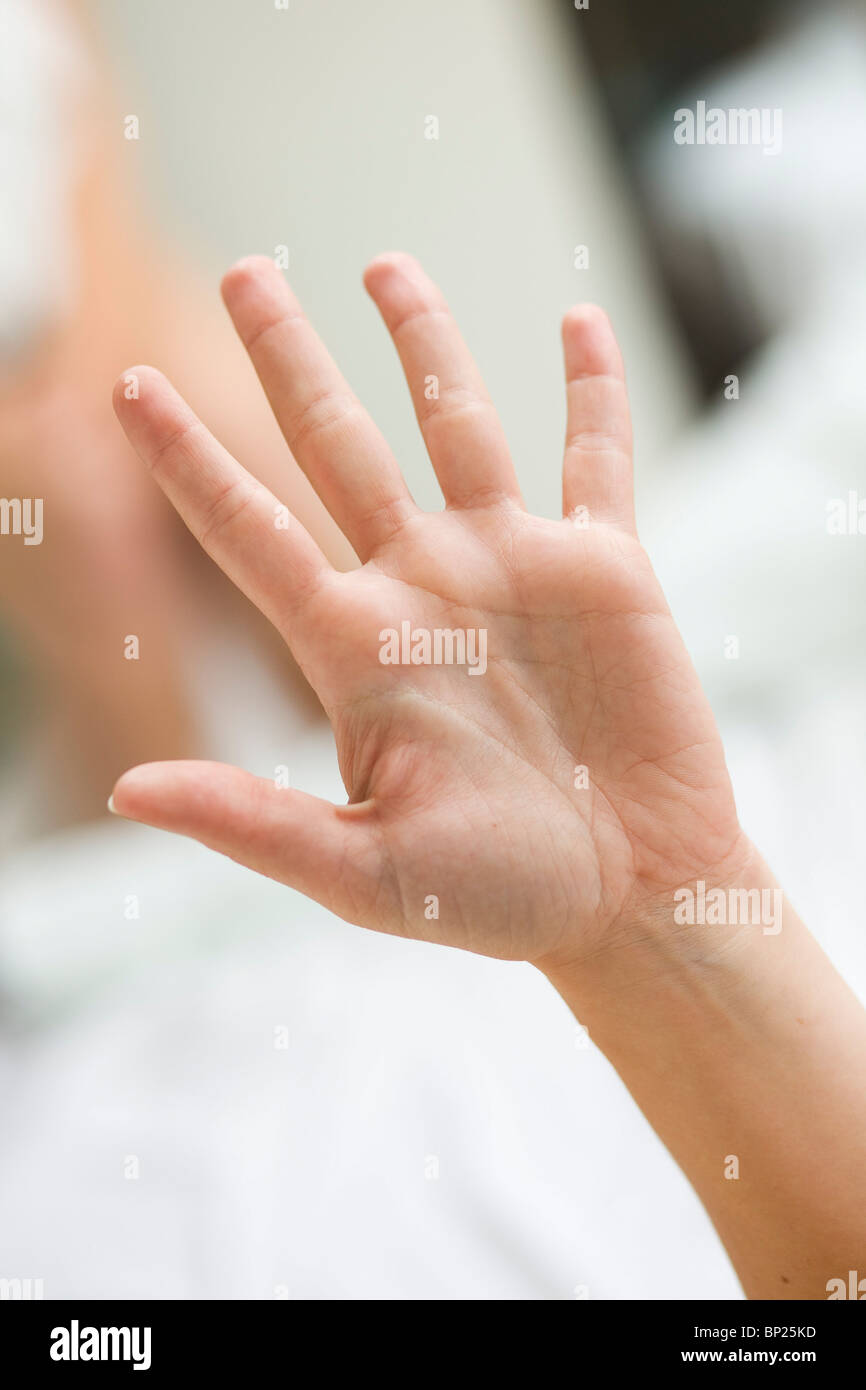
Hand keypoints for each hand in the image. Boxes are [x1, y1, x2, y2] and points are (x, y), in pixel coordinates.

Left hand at [111, 253, 748, 968]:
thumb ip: (254, 822)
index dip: (186, 460)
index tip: (124, 386)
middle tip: (242, 273)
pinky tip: (576, 324)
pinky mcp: (603, 566)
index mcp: (356, 648)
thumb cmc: (499, 896)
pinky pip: (597, 456)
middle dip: (287, 359)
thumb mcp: (367, 869)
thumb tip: (126, 792)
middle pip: (337, 446)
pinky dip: (593, 390)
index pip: (250, 532)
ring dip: (424, 340)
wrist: (632, 896)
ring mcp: (511, 566)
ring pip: (458, 422)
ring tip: (381, 265)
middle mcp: (422, 588)